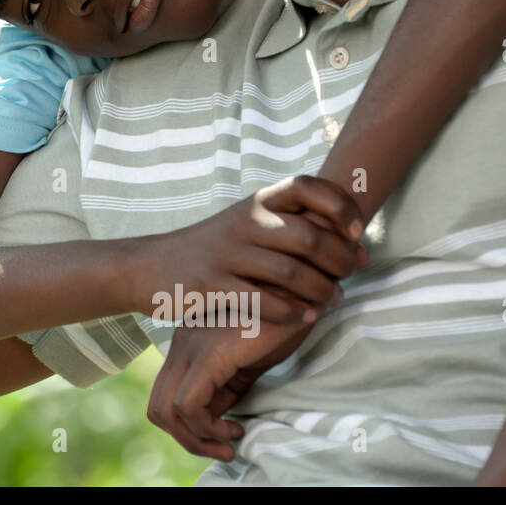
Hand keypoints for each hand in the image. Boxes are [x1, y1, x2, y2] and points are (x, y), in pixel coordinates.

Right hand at [132, 175, 367, 326]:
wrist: (148, 266)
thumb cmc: (213, 249)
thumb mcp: (246, 223)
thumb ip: (291, 224)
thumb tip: (354, 238)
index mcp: (255, 202)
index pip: (306, 186)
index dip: (340, 205)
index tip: (356, 232)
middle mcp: (243, 223)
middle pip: (308, 237)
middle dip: (340, 260)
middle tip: (350, 274)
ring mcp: (226, 254)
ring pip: (290, 273)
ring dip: (322, 291)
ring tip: (332, 299)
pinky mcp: (212, 285)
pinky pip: (262, 300)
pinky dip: (291, 312)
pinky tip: (304, 317)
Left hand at [147, 320, 312, 460]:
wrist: (299, 294)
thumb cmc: (278, 324)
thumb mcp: (246, 364)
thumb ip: (224, 389)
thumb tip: (212, 421)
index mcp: (186, 344)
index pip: (163, 397)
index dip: (186, 428)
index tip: (222, 437)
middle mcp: (180, 345)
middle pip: (157, 407)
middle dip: (187, 440)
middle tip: (223, 450)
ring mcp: (190, 348)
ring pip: (165, 410)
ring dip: (196, 439)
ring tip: (230, 442)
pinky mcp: (208, 354)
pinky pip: (188, 405)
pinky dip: (207, 427)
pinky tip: (236, 428)